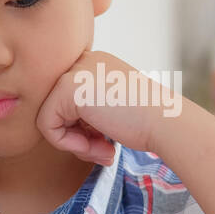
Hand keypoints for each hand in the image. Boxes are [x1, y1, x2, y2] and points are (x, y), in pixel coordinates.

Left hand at [35, 50, 172, 163]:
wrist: (167, 123)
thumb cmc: (147, 123)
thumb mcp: (112, 108)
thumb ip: (87, 112)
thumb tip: (57, 129)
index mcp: (95, 64)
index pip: (68, 103)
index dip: (83, 130)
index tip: (107, 144)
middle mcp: (83, 61)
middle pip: (56, 108)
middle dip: (77, 137)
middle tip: (104, 152)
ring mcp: (74, 71)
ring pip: (49, 118)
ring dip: (75, 144)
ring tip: (104, 152)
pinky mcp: (67, 87)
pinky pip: (47, 125)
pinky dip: (68, 144)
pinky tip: (98, 147)